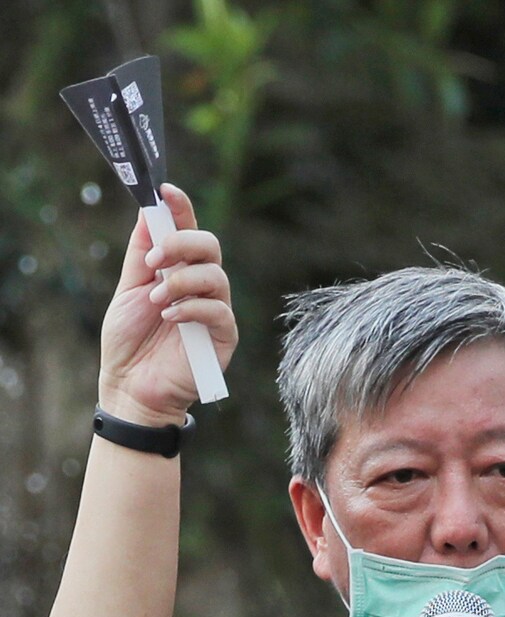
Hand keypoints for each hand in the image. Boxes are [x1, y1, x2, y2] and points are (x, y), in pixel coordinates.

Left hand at [96, 184, 235, 426]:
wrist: (131, 385)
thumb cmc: (129, 341)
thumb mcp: (128, 290)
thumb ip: (140, 255)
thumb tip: (149, 213)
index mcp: (177, 270)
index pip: (186, 230)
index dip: (180, 208)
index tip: (165, 190)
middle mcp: (200, 285)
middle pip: (209, 246)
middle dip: (181, 245)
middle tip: (154, 261)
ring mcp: (214, 309)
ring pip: (216, 275)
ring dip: (181, 281)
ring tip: (157, 299)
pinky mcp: (224, 336)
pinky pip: (218, 310)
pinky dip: (191, 307)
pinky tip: (170, 317)